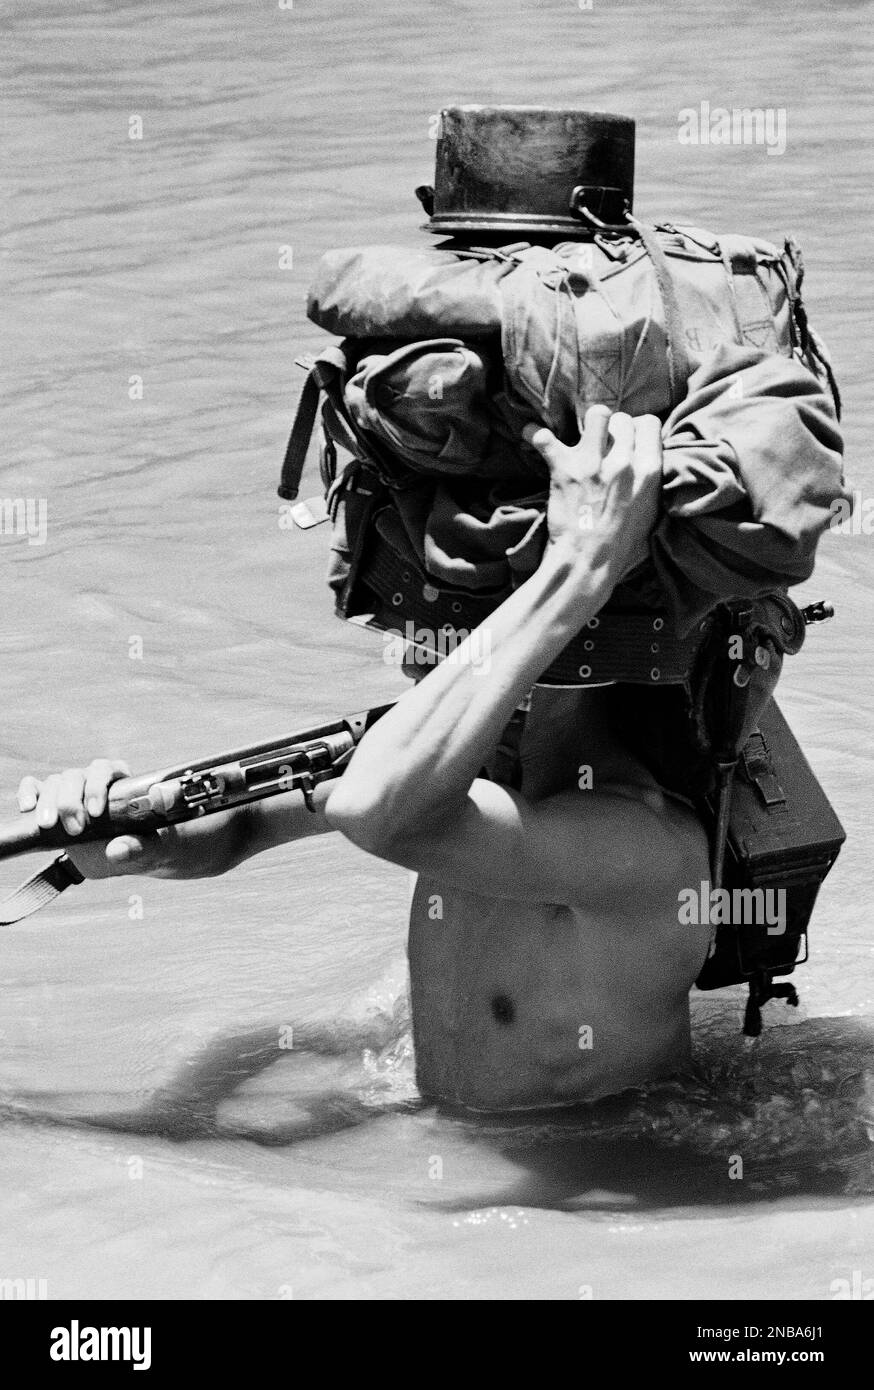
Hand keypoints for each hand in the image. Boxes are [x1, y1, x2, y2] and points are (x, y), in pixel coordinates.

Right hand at [17, 760, 167, 878]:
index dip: (98, 786)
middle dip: (71, 801)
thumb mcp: (148, 849)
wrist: (127, 852)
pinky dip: (29, 793)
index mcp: (120, 781)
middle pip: (75, 777)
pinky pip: (34, 787)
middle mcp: (92, 779)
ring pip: (55, 783)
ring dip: (50, 803)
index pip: (105, 770)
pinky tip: (27, 807)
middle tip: (74, 829)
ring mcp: (70, 789)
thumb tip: (117, 851)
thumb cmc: (144, 845)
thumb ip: (138, 848)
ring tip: (49, 825)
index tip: (96, 812)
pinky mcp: (51, 801)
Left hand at [523, 404, 661, 582]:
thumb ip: (653, 487)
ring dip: (589, 424)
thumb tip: (650, 470)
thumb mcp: (653, 516)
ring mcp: (593, 463)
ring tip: (583, 437)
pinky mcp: (565, 469)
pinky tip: (533, 436)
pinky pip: (546, 439)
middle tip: (606, 442)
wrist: (589, 565)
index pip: (649, 424)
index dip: (639, 428)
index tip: (630, 438)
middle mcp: (624, 461)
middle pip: (623, 419)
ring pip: (597, 415)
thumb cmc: (622, 549)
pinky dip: (537, 437)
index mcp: (650, 472)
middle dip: (615, 427)